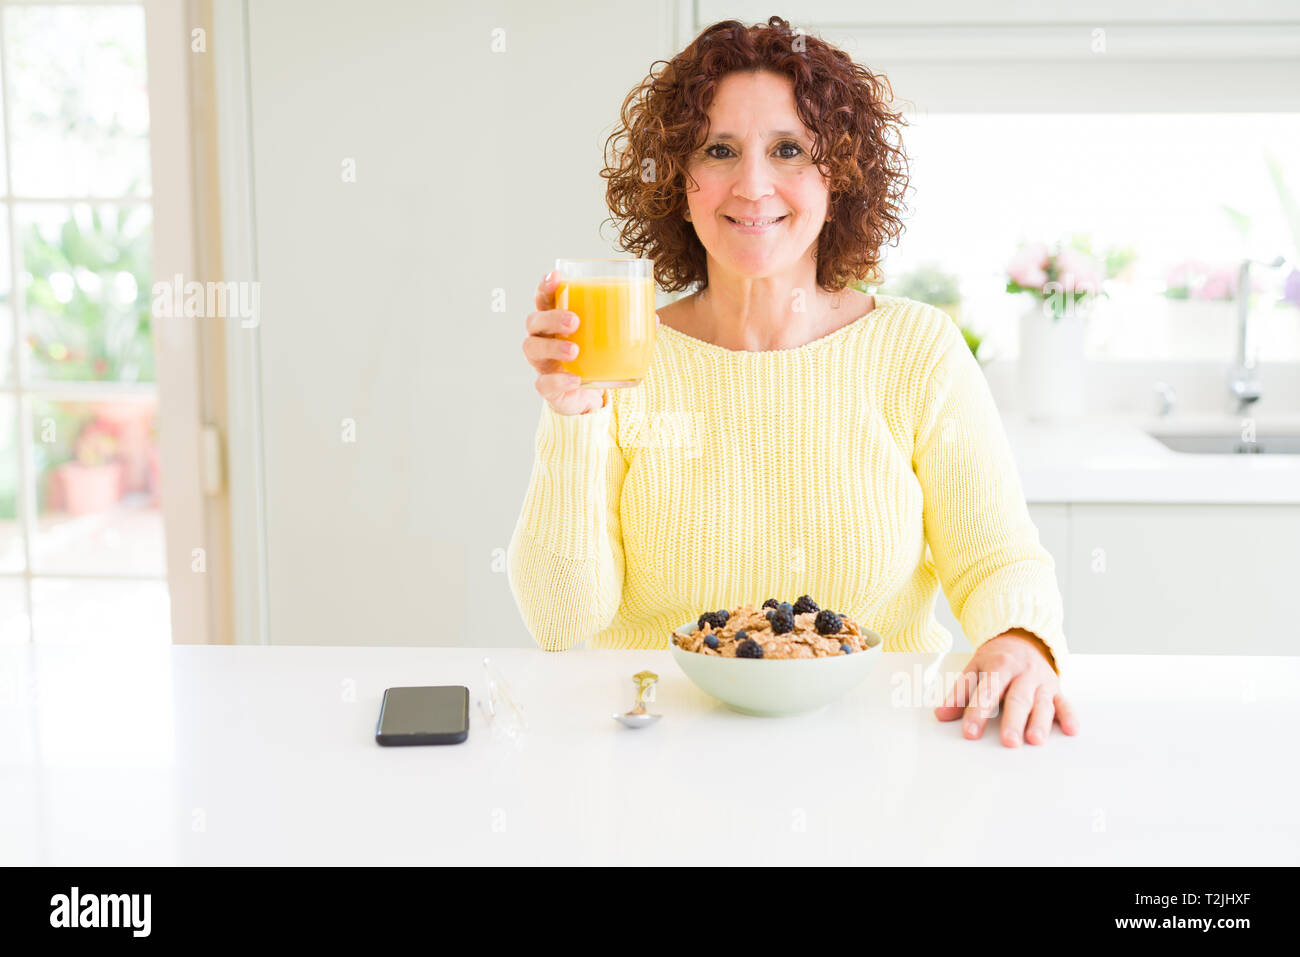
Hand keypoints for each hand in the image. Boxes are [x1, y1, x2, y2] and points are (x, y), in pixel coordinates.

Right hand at [524, 270, 652, 414]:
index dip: (546, 286)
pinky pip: (544, 383)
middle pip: (534, 321)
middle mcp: (543, 339)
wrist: (589, 395)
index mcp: (556, 321)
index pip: (544, 298)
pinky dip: (558, 380)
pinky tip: (575, 379)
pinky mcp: (548, 388)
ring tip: (575, 351)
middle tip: (574, 321)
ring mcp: (542, 364)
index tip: (556, 276)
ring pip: (532, 348)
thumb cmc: (596, 357)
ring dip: (553, 347)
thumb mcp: (612, 340)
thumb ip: (629, 327)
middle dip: (551, 317)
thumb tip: (654, 317)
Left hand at [933, 628, 1078, 746]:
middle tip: (1009, 742)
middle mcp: (1023, 674)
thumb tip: (942, 715)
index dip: (978, 712)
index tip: (970, 733)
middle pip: (1018, 699)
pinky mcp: (1057, 689)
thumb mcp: (975, 667)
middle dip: (1013, 721)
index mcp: (1000, 666)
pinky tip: (1071, 730)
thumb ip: (960, 691)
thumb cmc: (996, 658)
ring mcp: (1042, 682)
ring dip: (1040, 722)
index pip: (987, 691)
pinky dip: (1069, 717)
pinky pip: (1065, 703)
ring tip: (1035, 741)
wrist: (1024, 638)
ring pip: (1042, 703)